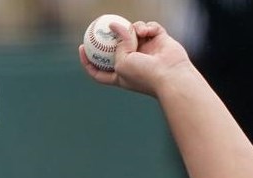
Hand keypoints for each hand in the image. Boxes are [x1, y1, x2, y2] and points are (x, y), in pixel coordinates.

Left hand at [79, 20, 195, 97]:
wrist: (170, 75)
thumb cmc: (144, 75)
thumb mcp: (122, 62)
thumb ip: (117, 44)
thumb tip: (114, 25)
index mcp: (121, 75)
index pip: (100, 70)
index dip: (88, 61)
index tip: (81, 47)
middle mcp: (133, 63)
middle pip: (117, 46)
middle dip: (111, 36)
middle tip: (104, 25)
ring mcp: (147, 51)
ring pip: (133, 33)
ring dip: (133, 30)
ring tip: (137, 33)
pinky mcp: (159, 41)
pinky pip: (149, 27)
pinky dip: (147, 27)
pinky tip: (147, 31)